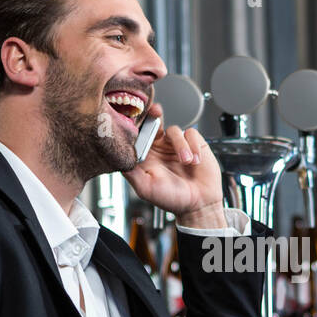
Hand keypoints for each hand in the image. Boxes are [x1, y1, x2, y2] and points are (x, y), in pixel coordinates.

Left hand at [122, 102, 226, 229]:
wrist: (199, 205)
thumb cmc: (172, 199)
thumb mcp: (145, 188)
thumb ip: (131, 172)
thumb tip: (117, 158)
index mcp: (146, 155)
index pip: (138, 134)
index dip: (136, 124)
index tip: (135, 118)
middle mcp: (160, 147)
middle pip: (154, 122)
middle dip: (154, 114)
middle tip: (155, 111)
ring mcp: (177, 144)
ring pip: (175, 130)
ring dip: (181, 146)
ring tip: (187, 162)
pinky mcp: (194, 144)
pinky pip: (191, 134)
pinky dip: (194, 146)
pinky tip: (195, 161)